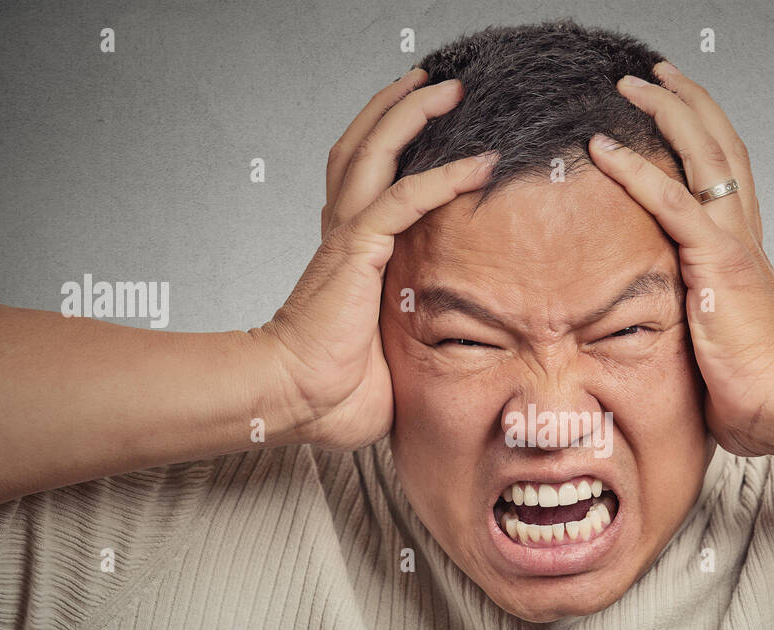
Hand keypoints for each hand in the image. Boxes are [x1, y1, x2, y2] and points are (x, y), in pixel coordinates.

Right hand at [263, 69, 498, 451]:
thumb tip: (452, 360)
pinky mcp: (356, 252)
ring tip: (448, 91)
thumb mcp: (388, 356)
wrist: (294, 400)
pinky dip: (442, 178)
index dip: (388, 143)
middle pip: (362, 147)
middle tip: (437, 84)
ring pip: (375, 153)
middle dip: (398, 108)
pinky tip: (479, 164)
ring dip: (412, 116)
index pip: (364, 179)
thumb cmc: (332, 391)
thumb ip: (413, 339)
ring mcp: (346, 238)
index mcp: (347, 253)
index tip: (424, 122)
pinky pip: (403, 199)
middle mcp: (342, 233)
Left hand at [587, 62, 773, 457]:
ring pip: (704, 156)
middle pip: (721, 147)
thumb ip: (700, 326)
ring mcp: (733, 244)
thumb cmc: (758, 389)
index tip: (675, 111)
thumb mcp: (720, 344)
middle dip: (687, 103)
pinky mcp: (717, 263)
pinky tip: (603, 147)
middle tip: (653, 74)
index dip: (703, 135)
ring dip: (665, 113)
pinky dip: (635, 171)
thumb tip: (676, 343)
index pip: (727, 176)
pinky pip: (671, 203)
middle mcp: (744, 235)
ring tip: (631, 84)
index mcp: (743, 252)